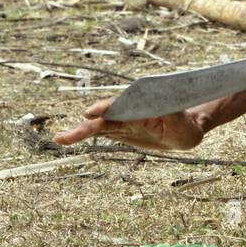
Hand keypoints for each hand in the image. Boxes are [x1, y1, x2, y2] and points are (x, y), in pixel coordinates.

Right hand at [52, 97, 204, 150]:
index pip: (120, 106)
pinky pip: (101, 133)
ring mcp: (123, 122)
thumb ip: (172, 115)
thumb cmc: (186, 123)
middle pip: (104, 118)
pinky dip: (85, 136)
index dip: (105, 109)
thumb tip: (164, 111)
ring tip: (59, 138)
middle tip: (63, 135)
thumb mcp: (183, 121)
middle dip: (85, 126)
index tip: (90, 113)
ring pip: (98, 126)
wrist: (186, 128)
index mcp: (142, 107)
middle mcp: (129, 112)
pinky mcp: (122, 131)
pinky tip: (67, 140)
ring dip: (78, 132)